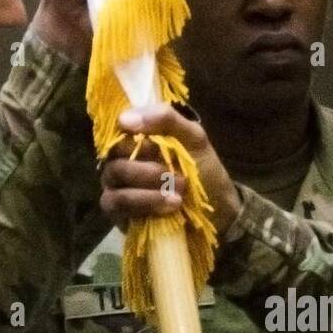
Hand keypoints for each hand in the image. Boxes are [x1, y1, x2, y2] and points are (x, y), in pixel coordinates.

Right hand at [99, 103, 241, 236]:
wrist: (219, 212)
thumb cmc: (204, 172)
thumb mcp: (194, 138)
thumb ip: (166, 119)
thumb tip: (125, 119)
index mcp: (137, 139)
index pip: (116, 129)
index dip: (134, 138)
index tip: (156, 147)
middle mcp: (121, 160)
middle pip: (114, 157)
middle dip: (149, 170)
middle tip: (179, 178)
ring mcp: (116, 186)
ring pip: (113, 179)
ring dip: (149, 189)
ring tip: (179, 197)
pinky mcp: (117, 213)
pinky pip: (114, 204)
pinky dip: (143, 204)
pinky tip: (168, 208)